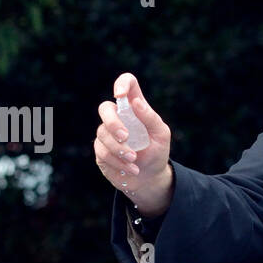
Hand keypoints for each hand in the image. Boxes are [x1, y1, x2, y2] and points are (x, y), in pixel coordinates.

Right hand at [94, 72, 172, 216]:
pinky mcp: (101, 151)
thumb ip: (150, 118)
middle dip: (113, 123)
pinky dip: (119, 162)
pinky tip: (131, 169)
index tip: (120, 96)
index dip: (122, 84)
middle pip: (105, 108)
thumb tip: (135, 102)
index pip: (127, 84)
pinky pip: (103, 152)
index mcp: (135, 108)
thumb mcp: (161, 135)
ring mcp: (107, 134)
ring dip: (120, 149)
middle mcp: (118, 118)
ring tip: (134, 160)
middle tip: (125, 137)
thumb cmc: (157, 152)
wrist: (150, 178)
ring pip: (103, 134)